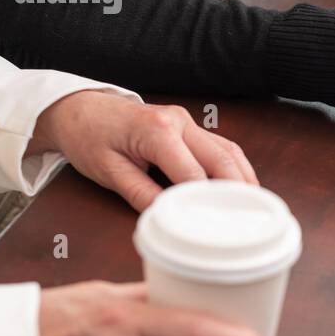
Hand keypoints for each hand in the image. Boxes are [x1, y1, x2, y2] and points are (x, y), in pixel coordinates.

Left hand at [31, 91, 257, 210]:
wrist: (79, 109)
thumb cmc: (89, 137)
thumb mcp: (109, 172)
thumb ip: (141, 195)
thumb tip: (169, 218)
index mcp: (158, 132)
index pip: (194, 174)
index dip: (206, 202)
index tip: (216, 227)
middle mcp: (180, 122)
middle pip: (223, 159)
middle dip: (240, 191)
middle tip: (251, 220)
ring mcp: (187, 122)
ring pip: (229, 150)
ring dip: (244, 178)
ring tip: (255, 206)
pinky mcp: (189, 127)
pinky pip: (221, 146)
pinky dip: (235, 167)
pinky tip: (242, 186)